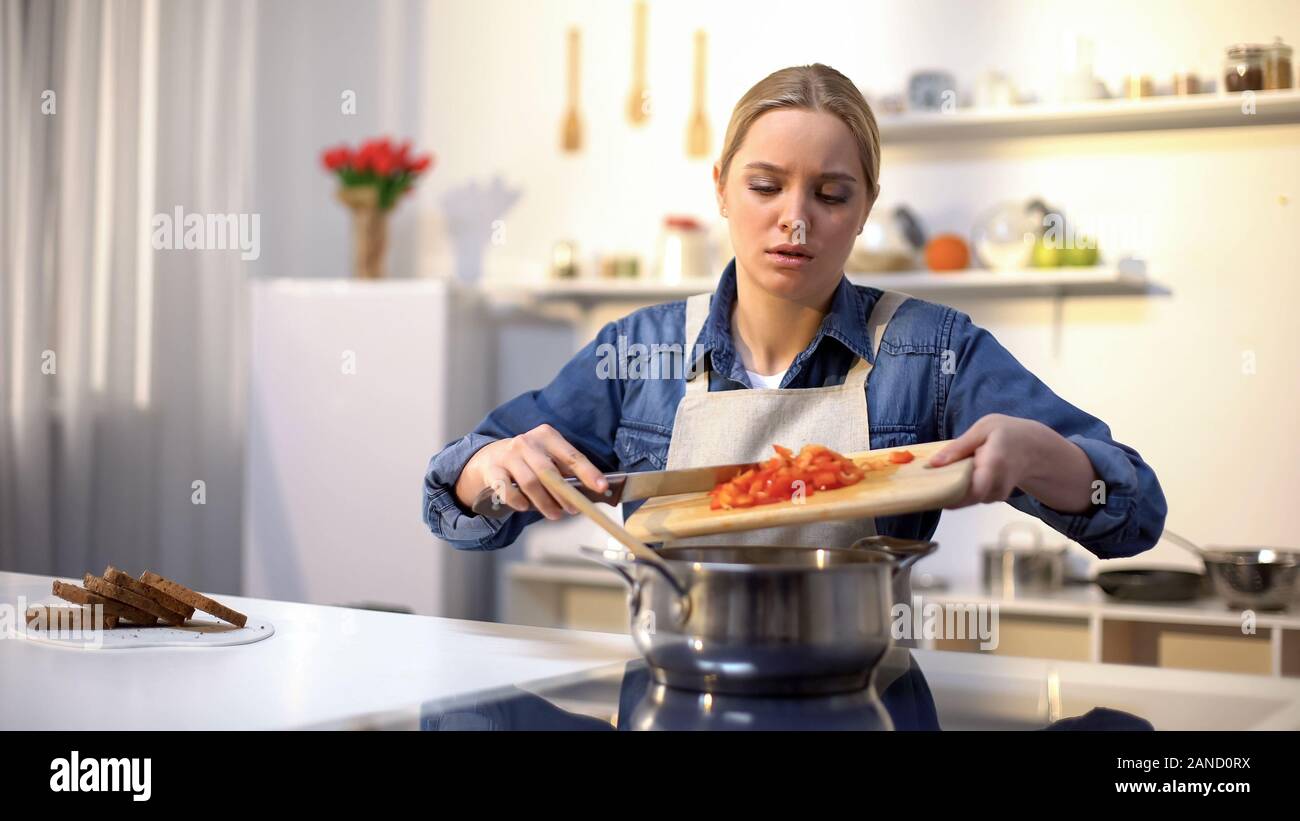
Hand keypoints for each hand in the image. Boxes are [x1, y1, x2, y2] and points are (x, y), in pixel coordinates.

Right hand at [454, 424, 607, 520]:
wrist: (489, 458)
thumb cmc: (527, 461)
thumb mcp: (547, 458)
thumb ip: (565, 472)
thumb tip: (590, 493)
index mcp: (547, 436)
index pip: (572, 456)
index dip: (588, 472)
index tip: (602, 487)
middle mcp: (527, 442)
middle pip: (549, 471)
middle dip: (565, 494)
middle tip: (574, 509)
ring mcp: (508, 455)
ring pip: (530, 482)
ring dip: (545, 502)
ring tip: (555, 514)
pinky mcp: (493, 470)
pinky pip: (506, 489)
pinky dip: (517, 500)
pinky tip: (525, 507)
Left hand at [928, 413, 1097, 512]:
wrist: (1034, 447)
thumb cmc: (1007, 434)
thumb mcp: (983, 428)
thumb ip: (959, 446)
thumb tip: (933, 463)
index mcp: (994, 464)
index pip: (974, 490)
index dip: (951, 495)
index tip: (931, 489)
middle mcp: (998, 484)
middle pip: (966, 499)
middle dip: (944, 491)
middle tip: (927, 481)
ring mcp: (998, 494)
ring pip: (967, 499)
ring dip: (952, 489)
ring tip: (944, 472)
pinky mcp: (994, 498)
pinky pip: (972, 497)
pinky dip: (961, 489)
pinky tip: (958, 475)